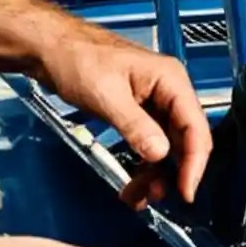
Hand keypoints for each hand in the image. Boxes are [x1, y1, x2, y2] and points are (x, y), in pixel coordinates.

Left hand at [33, 23, 211, 206]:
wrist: (50, 49)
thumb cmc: (77, 58)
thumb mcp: (107, 95)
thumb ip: (136, 126)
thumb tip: (160, 154)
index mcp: (170, 80)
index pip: (195, 127)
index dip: (194, 163)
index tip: (185, 192)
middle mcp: (168, 91)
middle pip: (184, 141)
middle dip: (171, 173)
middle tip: (154, 197)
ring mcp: (153, 103)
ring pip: (166, 148)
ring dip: (154, 174)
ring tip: (136, 195)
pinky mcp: (138, 112)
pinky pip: (149, 144)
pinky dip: (142, 166)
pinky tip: (132, 183)